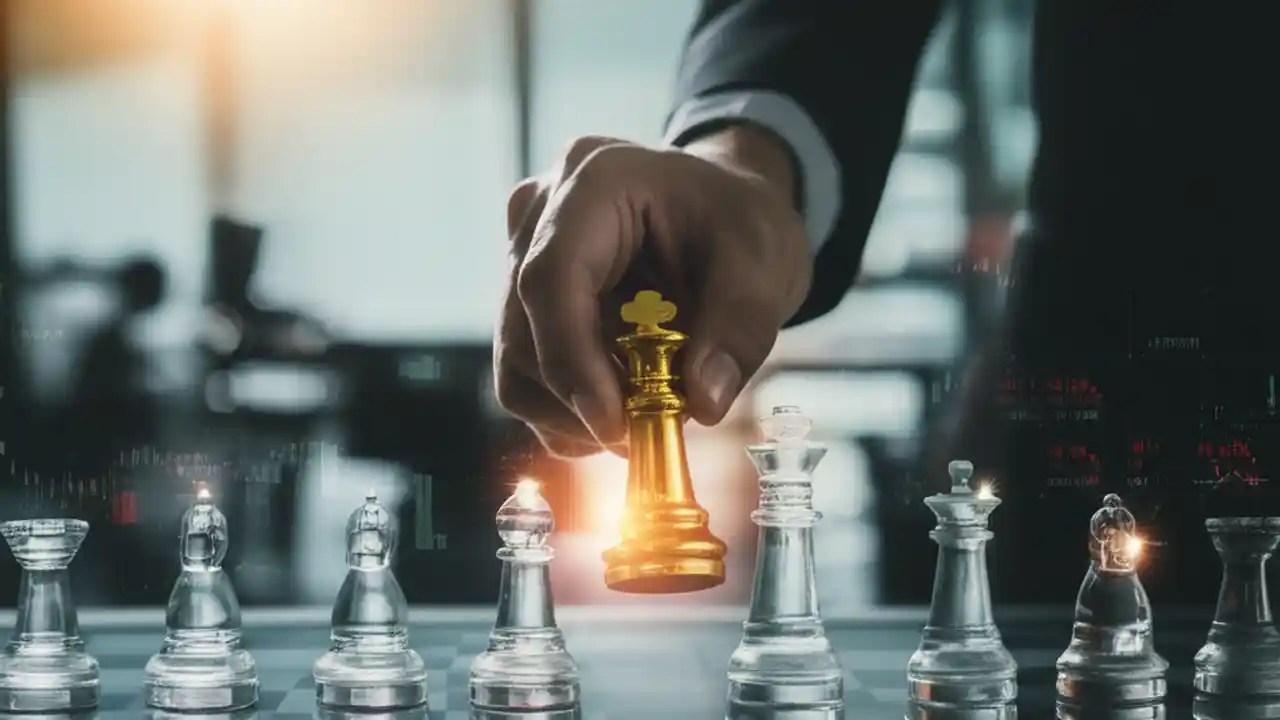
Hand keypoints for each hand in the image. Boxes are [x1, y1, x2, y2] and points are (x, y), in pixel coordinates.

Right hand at [495, 126, 811, 456]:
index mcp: (595, 181)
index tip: (613, 422)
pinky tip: (620, 404)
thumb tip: (704, 403)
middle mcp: (539, 214)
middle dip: (579, 399)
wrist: (722, 209)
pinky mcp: (523, 303)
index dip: (571, 360)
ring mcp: (522, 258)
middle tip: (644, 432)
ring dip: (571, 414)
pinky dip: (569, 411)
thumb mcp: (764, 261)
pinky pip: (524, 376)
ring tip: (639, 417)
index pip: (551, 279)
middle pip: (523, 331)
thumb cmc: (738, 220)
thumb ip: (740, 328)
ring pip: (515, 365)